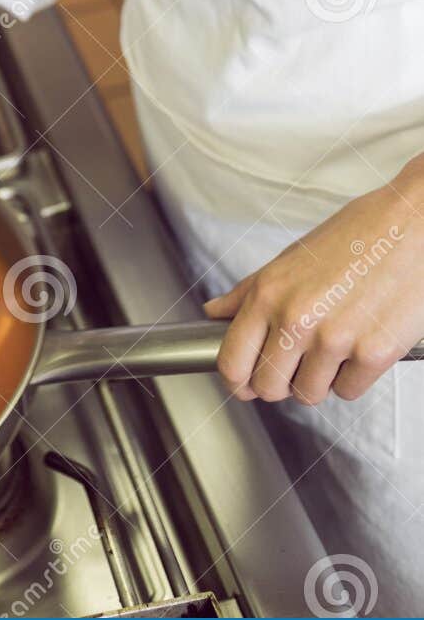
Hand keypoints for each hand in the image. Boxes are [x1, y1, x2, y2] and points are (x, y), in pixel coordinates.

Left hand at [203, 159, 423, 405]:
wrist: (414, 225)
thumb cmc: (358, 234)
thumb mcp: (292, 257)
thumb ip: (249, 291)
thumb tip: (214, 313)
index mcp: (269, 292)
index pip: (232, 362)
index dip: (238, 381)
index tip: (246, 384)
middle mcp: (296, 318)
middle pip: (268, 388)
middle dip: (280, 383)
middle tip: (295, 364)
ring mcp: (335, 339)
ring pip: (309, 394)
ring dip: (319, 380)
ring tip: (333, 346)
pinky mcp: (374, 354)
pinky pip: (348, 392)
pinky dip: (353, 377)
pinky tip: (360, 344)